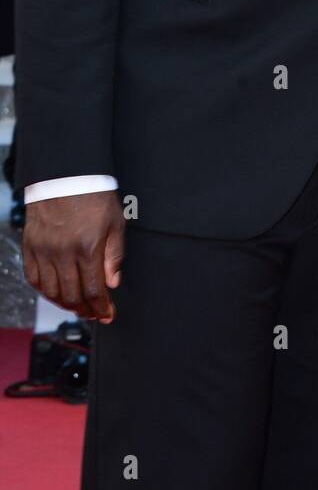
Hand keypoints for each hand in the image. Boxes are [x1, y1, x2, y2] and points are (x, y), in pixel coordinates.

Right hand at [22, 191, 124, 323]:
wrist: (66, 175)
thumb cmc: (93, 195)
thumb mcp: (115, 223)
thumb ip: (114, 256)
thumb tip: (113, 283)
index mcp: (88, 248)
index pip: (94, 290)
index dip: (101, 308)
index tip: (107, 315)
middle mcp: (63, 253)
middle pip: (72, 295)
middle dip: (85, 309)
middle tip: (93, 313)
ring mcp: (44, 250)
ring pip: (51, 291)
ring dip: (65, 304)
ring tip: (77, 306)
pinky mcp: (30, 245)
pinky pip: (34, 278)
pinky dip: (44, 290)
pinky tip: (55, 292)